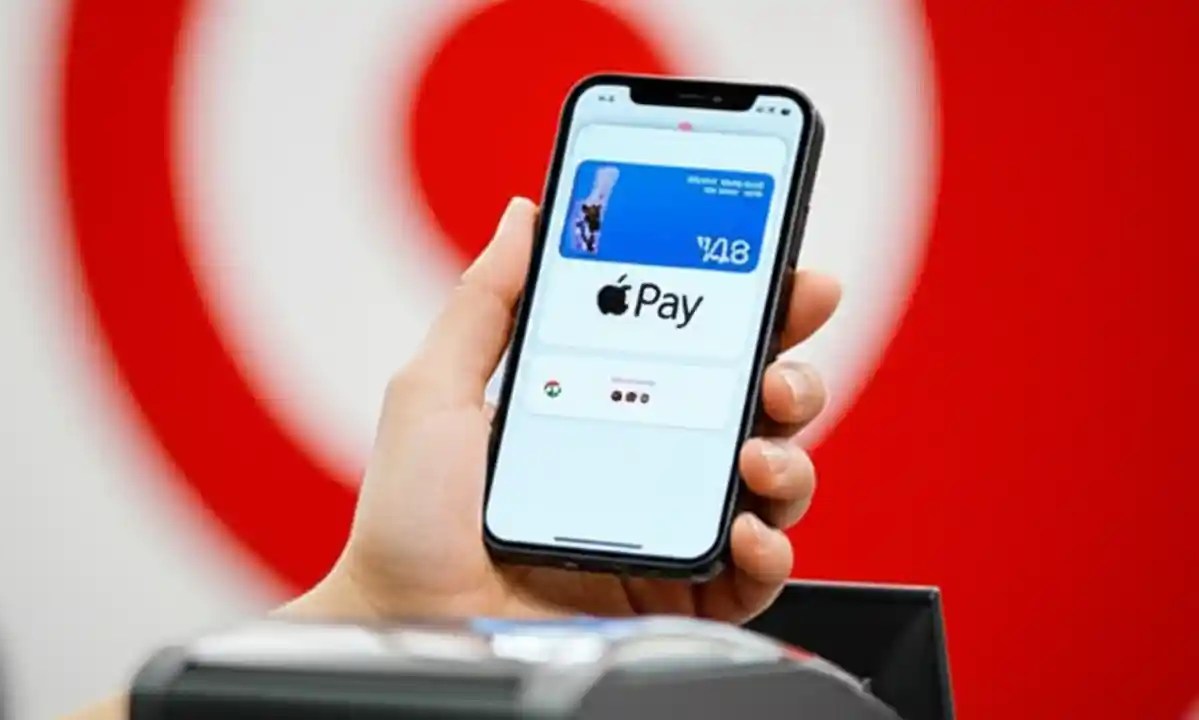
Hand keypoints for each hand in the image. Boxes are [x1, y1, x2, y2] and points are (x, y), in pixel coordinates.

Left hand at [288, 197, 840, 623]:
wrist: (407, 620)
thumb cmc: (411, 518)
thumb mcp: (437, 390)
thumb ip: (486, 303)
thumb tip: (527, 217)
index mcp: (603, 403)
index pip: (696, 345)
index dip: (751, 307)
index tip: (785, 273)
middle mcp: (648, 460)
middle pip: (753, 408)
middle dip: (791, 375)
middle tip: (779, 371)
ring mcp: (667, 528)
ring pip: (772, 482)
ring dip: (789, 457)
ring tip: (755, 452)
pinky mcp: (676, 594)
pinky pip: (753, 572)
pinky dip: (770, 548)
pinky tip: (746, 530)